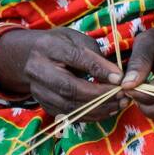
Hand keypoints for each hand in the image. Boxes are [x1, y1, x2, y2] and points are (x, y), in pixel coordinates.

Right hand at [0, 27, 127, 121]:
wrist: (32, 57)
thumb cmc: (61, 45)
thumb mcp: (76, 39)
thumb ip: (94, 55)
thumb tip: (116, 76)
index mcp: (47, 47)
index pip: (75, 58)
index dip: (98, 69)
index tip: (119, 78)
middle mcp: (38, 70)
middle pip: (69, 87)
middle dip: (99, 95)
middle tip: (122, 95)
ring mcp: (38, 91)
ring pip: (69, 106)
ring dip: (98, 108)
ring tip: (119, 104)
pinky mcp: (44, 105)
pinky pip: (69, 115)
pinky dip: (90, 115)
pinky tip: (107, 110)